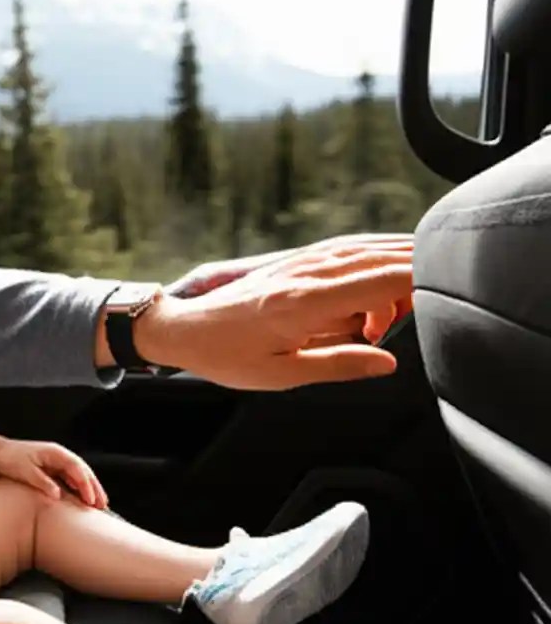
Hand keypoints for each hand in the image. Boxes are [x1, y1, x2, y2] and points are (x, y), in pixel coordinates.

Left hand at [0, 439, 107, 508]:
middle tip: (103, 504)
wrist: (0, 454)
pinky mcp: (54, 468)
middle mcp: (60, 455)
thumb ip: (42, 482)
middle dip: (94, 487)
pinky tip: (85, 500)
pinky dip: (80, 488)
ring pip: (80, 475)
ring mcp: (58, 462)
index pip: (76, 467)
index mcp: (55, 453)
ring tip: (100, 505)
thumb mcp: (26, 471)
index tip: (90, 499)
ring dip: (90, 489)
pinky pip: (72, 479)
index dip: (85, 483)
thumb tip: (57, 495)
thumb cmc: (12, 460)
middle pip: (83, 471)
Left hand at [137, 239, 413, 390]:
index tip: (438, 303)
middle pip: (383, 257)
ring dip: (394, 269)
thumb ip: (339, 365)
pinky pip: (348, 249)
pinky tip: (381, 278)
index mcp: (307, 302)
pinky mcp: (297, 261)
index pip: (381, 279)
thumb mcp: (281, 375)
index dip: (420, 285)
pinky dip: (374, 259)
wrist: (184, 329)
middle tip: (404, 321)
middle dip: (414, 279)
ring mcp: (302, 262)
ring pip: (368, 248)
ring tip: (393, 309)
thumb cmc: (226, 355)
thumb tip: (387, 363)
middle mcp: (308, 273)